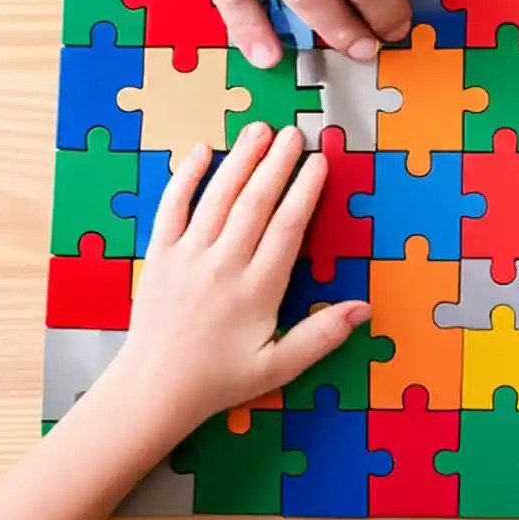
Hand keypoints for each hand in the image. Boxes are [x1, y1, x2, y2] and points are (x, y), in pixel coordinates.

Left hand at [117, 123, 369, 422]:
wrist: (154, 390)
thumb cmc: (220, 379)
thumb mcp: (280, 366)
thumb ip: (322, 335)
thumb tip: (364, 308)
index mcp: (257, 290)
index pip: (287, 227)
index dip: (305, 191)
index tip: (319, 163)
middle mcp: (223, 266)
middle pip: (255, 203)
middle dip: (278, 163)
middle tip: (296, 133)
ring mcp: (188, 257)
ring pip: (218, 197)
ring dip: (241, 159)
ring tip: (261, 130)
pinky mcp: (161, 256)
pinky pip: (172, 207)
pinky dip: (185, 177)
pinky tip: (201, 151)